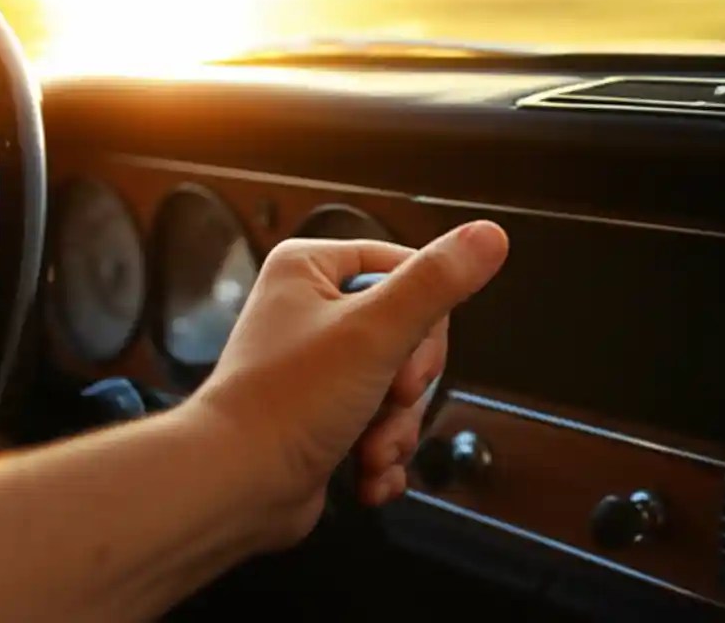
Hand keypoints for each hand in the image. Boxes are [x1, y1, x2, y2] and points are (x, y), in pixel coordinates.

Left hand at [185, 220, 507, 547]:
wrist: (234, 488)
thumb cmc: (287, 403)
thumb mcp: (376, 332)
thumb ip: (436, 283)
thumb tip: (489, 235)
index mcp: (310, 269)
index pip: (405, 269)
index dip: (425, 320)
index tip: (408, 359)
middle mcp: (308, 311)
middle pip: (409, 333)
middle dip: (410, 385)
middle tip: (391, 401)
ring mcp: (315, 369)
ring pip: (397, 387)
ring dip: (397, 428)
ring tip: (371, 450)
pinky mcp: (320, 418)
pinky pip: (377, 426)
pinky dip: (380, 455)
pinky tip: (367, 476)